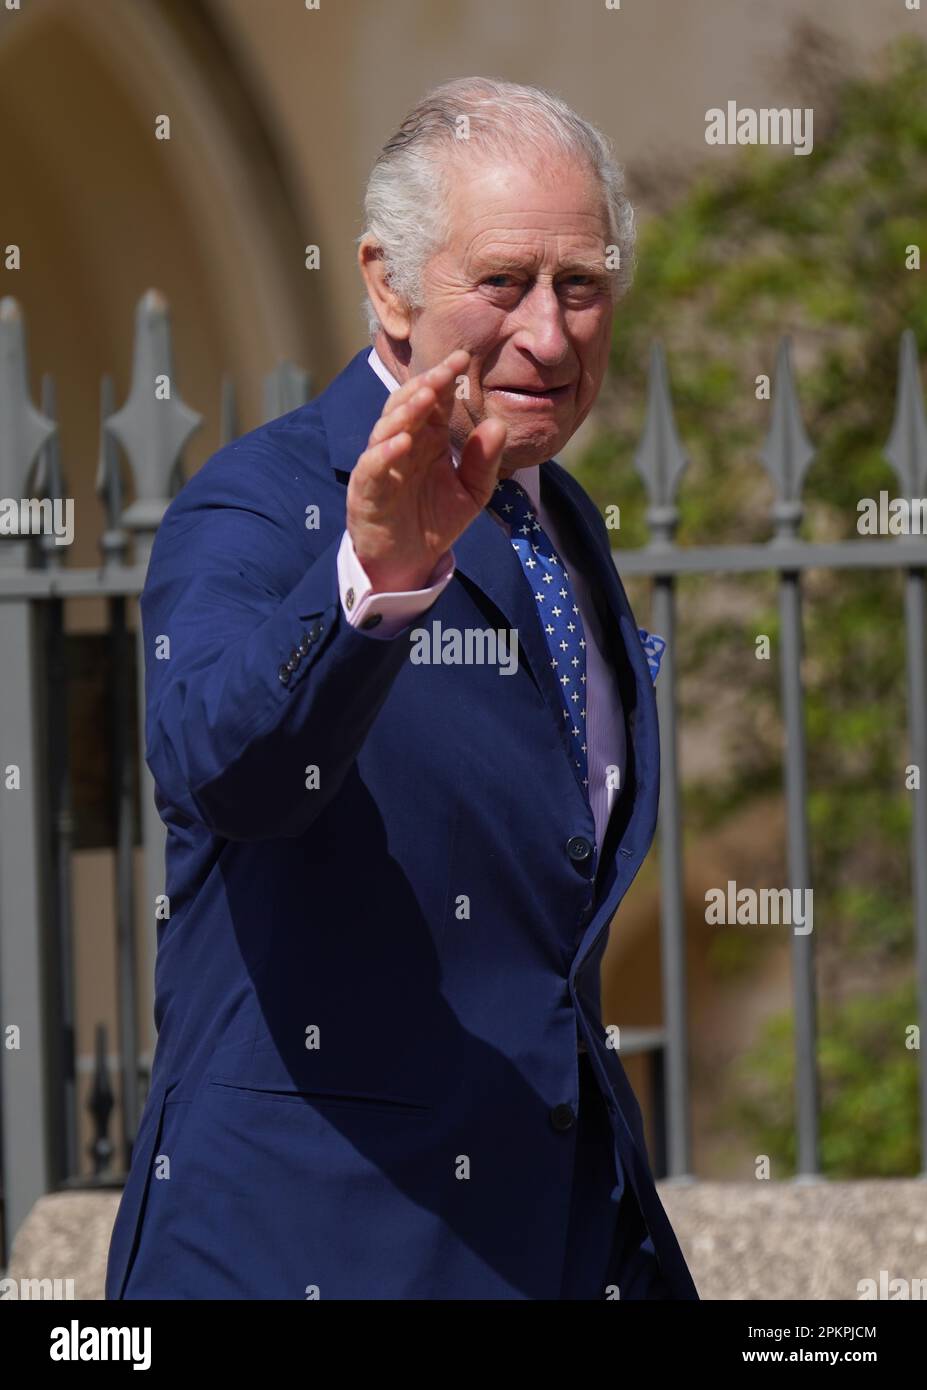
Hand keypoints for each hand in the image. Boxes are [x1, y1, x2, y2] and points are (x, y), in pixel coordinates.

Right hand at [346, 350, 506, 591]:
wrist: (409, 562)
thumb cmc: (434, 521)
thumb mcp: (471, 492)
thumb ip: (485, 461)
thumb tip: (499, 424)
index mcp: (428, 439)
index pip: (434, 400)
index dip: (445, 378)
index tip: (463, 358)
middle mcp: (402, 444)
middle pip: (408, 404)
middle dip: (425, 384)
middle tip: (445, 370)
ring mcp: (382, 465)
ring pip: (387, 428)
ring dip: (405, 411)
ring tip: (424, 396)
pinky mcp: (366, 490)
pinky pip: (372, 466)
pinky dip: (384, 452)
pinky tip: (402, 442)